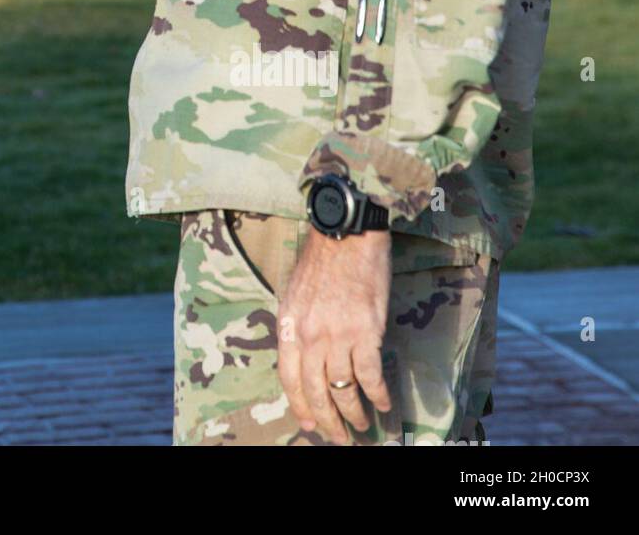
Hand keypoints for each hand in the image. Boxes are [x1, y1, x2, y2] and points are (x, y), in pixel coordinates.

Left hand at [276, 229, 391, 443]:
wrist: (347, 234)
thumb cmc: (323, 257)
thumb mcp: (296, 290)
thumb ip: (298, 323)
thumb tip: (304, 353)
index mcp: (289, 323)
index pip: (288, 376)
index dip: (299, 404)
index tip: (307, 424)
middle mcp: (309, 334)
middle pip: (314, 390)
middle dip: (327, 420)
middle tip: (339, 437)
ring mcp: (337, 335)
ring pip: (343, 388)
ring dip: (354, 413)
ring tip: (362, 426)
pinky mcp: (366, 332)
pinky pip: (370, 375)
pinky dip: (378, 395)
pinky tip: (384, 404)